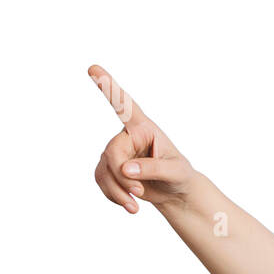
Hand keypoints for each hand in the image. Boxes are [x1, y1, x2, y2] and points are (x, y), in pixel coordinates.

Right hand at [88, 64, 196, 212]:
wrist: (175, 192)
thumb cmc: (180, 176)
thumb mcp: (176, 172)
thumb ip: (153, 168)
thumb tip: (126, 169)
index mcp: (144, 128)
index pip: (125, 105)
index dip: (108, 87)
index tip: (93, 68)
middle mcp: (127, 136)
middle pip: (112, 152)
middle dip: (122, 175)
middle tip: (139, 191)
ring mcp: (116, 152)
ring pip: (104, 170)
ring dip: (118, 190)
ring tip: (136, 203)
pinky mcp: (109, 168)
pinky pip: (101, 181)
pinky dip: (114, 196)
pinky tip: (129, 205)